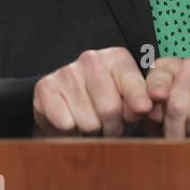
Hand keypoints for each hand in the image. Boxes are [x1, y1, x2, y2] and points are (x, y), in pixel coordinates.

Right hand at [32, 47, 153, 136]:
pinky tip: (72, 121)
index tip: (141, 112)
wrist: (66, 106)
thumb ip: (142, 102)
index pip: (134, 86)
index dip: (138, 106)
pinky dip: (70, 132)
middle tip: (110, 127)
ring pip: (88, 121)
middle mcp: (91, 59)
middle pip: (110, 109)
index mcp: (116, 58)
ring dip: (92, 131)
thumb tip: (144, 107)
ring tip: (91, 123)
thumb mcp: (130, 100)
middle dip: (113, 127)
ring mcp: (67, 71)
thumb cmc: (105, 103)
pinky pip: (65, 123)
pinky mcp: (45, 87)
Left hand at [142, 56, 189, 139]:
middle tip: (176, 137)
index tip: (150, 105)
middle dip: (174, 129)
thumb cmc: (182, 119)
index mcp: (167, 69)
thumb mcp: (159, 117)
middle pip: (176, 104)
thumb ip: (149, 111)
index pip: (159, 78)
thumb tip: (148, 110)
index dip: (154, 92)